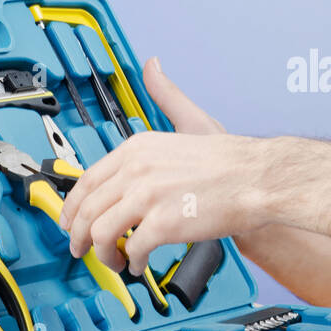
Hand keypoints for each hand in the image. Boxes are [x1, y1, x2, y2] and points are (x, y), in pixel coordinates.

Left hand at [59, 58, 274, 274]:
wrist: (259, 179)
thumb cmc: (230, 160)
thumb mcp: (190, 118)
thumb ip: (166, 95)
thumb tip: (152, 66)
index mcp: (137, 148)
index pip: (87, 181)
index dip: (73, 207)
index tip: (71, 221)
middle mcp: (137, 170)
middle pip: (87, 210)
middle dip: (79, 236)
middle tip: (81, 249)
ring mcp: (148, 197)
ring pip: (101, 233)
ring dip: (103, 254)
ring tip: (115, 261)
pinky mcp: (163, 224)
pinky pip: (132, 249)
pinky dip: (131, 262)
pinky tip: (138, 264)